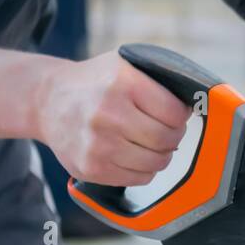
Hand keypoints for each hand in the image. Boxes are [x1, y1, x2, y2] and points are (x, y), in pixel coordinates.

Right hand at [33, 51, 188, 185]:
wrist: (48, 102)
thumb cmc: (95, 84)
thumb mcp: (124, 65)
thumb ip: (158, 81)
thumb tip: (196, 105)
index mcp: (122, 83)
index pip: (175, 112)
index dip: (181, 116)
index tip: (175, 115)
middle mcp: (109, 113)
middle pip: (167, 139)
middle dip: (173, 137)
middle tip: (166, 131)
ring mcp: (98, 144)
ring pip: (156, 162)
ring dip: (160, 155)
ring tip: (149, 143)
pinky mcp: (92, 168)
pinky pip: (138, 178)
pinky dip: (143, 169)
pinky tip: (133, 155)